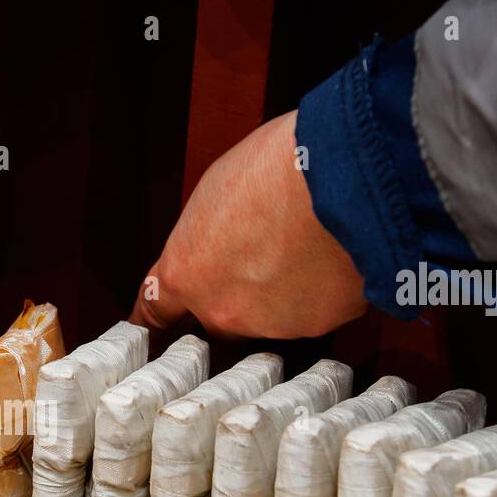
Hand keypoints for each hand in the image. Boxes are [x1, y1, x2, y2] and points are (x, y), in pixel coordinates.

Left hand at [130, 111, 367, 338]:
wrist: (339, 176)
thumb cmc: (276, 169)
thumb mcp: (216, 191)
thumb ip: (207, 234)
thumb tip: (219, 243)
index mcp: (185, 272)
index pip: (156, 309)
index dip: (157, 319)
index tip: (156, 327)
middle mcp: (222, 309)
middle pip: (219, 315)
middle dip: (236, 293)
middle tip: (263, 253)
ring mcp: (269, 324)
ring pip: (271, 316)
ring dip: (283, 289)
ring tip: (305, 243)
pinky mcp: (317, 325)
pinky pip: (316, 310)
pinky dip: (323, 290)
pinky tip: (333, 254)